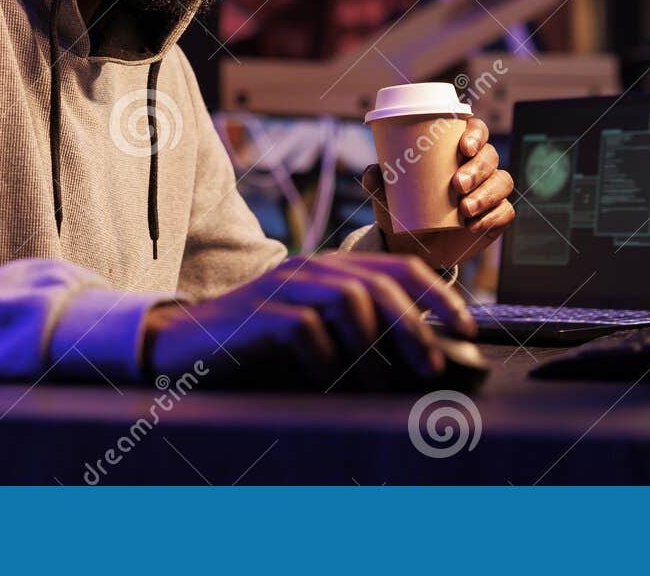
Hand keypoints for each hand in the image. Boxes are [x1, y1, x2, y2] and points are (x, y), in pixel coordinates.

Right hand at [142, 252, 476, 389]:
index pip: (398, 263)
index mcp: (330, 267)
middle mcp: (310, 267)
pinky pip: (307, 330)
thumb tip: (423, 360)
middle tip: (434, 365)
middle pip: (381, 281)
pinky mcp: (260, 313)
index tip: (466, 327)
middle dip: (416, 324)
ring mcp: (283, 286)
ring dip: (372, 349)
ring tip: (377, 386)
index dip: (438, 293)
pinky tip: (323, 381)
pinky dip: (324, 360)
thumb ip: (360, 337)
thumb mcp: (317, 337)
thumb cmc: (258, 348)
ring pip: (350, 300)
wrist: (182, 346)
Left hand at [366, 114, 515, 269]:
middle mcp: (477, 167)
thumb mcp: (387, 196)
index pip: (476, 130)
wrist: (413, 246)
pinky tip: (474, 225)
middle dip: (477, 169)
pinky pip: (506, 211)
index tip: (464, 147)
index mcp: (455, 151)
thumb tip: (373, 172)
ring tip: (464, 209)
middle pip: (490, 156)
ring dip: (486, 193)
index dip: (476, 134)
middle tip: (457, 185)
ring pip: (502, 182)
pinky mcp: (496, 216)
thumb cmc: (403, 210)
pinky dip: (492, 216)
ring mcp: (489, 191)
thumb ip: (377, 181)